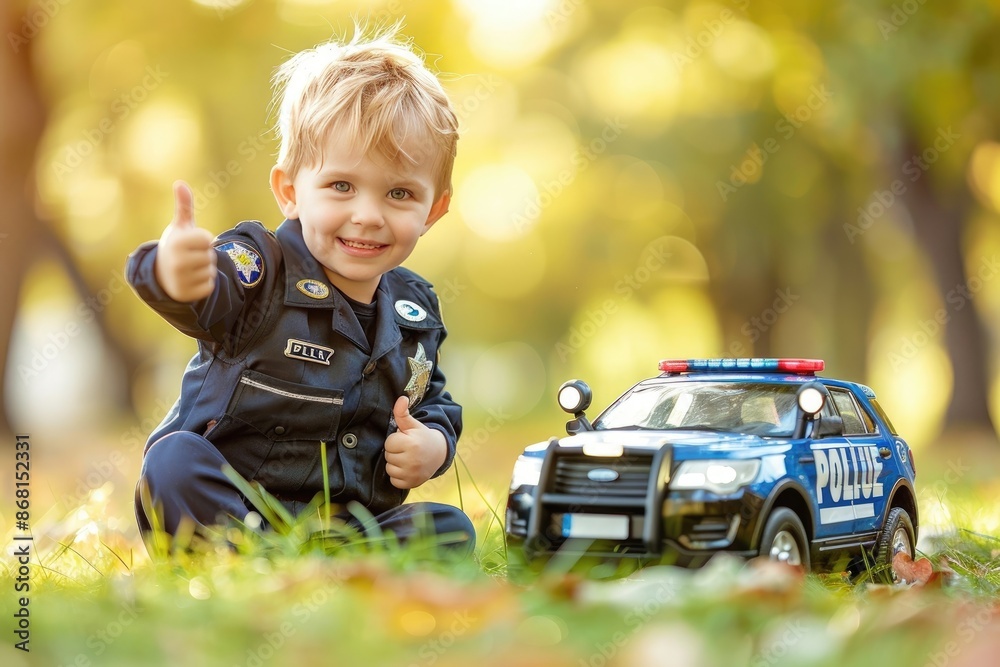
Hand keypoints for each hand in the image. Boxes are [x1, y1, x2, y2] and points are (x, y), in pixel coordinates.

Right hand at [154, 181, 216, 301]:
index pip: (208, 238)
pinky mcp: (188, 294)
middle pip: (211, 255)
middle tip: (189, 256)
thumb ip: (183, 206)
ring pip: (211, 270)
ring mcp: (181, 280)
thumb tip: (180, 183)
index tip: (190, 242)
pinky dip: (204, 283)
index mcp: (176, 243)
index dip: (202, 239)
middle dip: (203, 254)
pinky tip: (190, 280)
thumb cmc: (175, 246)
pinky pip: (210, 285)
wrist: (160, 275)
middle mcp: (177, 262)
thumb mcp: (179, 226)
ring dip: (204, 268)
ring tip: (189, 267)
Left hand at [384, 396, 447, 488]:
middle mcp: (412, 460)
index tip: (404, 440)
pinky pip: (394, 481)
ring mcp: (412, 473)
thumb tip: (401, 398)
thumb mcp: (413, 425)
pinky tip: (407, 469)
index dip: (395, 440)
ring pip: (389, 469)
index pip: (388, 443)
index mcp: (411, 444)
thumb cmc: (422, 437)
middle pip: (388, 456)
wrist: (439, 454)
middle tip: (406, 449)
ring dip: (395, 464)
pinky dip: (398, 476)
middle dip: (395, 452)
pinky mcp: (411, 483)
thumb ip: (403, 413)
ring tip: (406, 458)